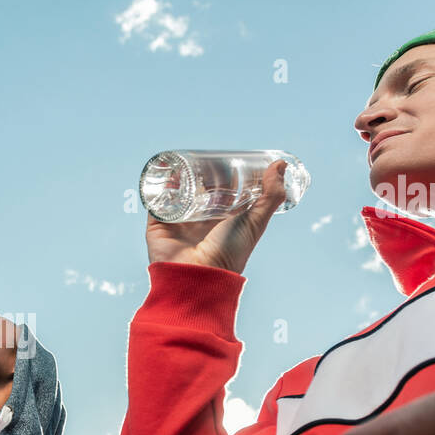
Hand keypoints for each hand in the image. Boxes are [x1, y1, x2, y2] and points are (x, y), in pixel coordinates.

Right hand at [144, 160, 286, 272]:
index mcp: (222, 221)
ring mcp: (178, 223)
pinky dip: (154, 187)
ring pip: (175, 193)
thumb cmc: (230, 253)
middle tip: (204, 158)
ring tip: (182, 162)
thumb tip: (281, 165)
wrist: (200, 276)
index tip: (228, 158)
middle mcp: (199, 222)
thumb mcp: (255, 221)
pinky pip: (154, 202)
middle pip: (198, 191)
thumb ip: (271, 195)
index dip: (225, 175)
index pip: (223, 192)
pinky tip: (160, 172)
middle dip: (200, 173)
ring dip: (177, 177)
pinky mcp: (158, 226)